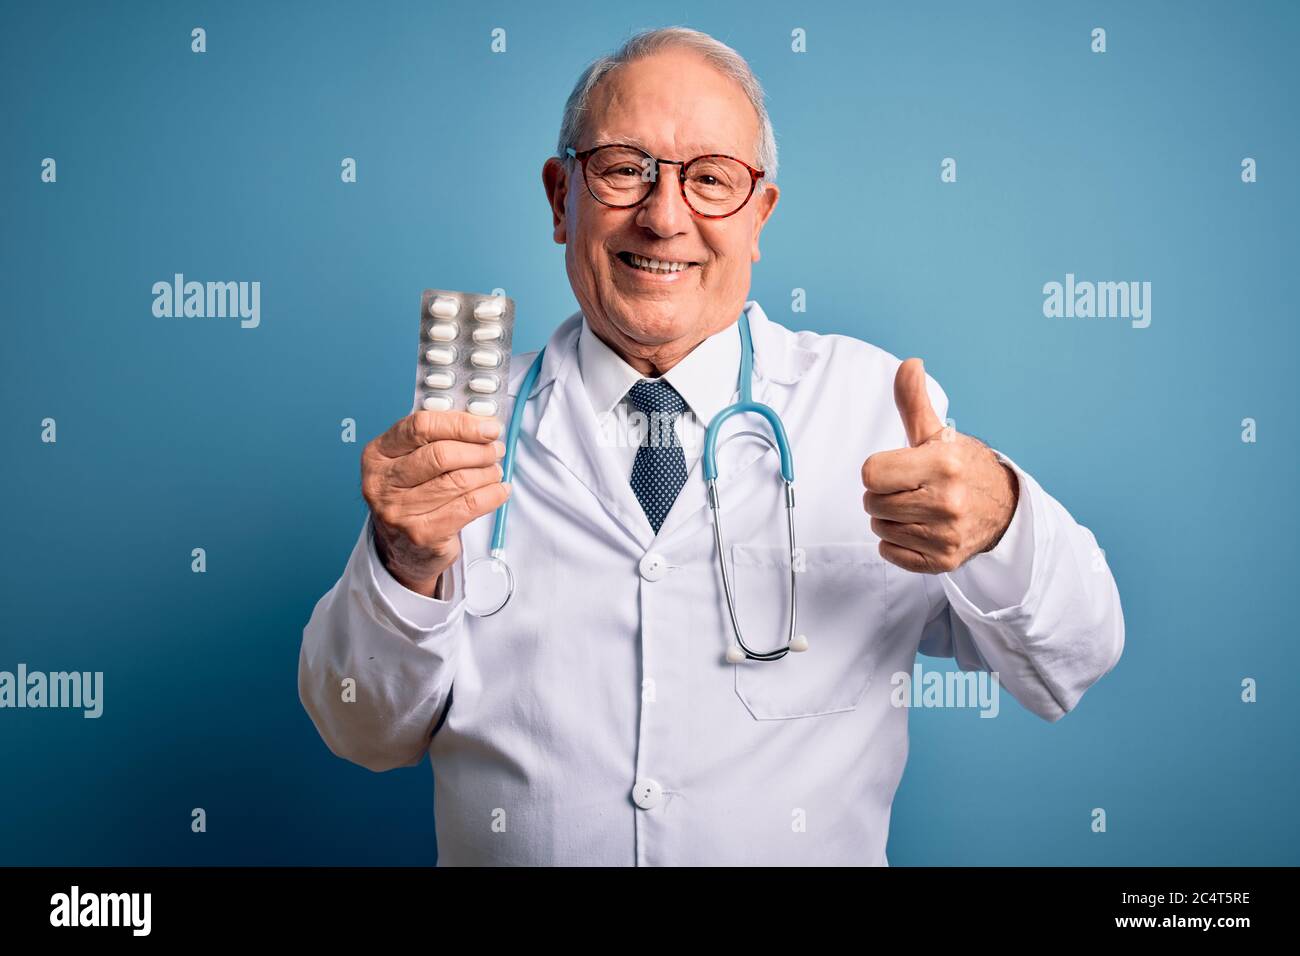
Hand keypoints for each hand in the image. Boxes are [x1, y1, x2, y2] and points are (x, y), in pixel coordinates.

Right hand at [362, 410, 510, 595]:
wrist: (401, 547)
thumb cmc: (412, 495)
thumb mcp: (411, 460)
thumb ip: (439, 438)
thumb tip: (484, 425)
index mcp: (377, 453)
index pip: (421, 426)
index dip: (461, 424)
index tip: (488, 427)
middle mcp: (382, 482)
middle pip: (441, 455)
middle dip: (478, 450)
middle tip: (496, 450)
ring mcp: (399, 511)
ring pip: (458, 481)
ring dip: (487, 472)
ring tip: (495, 470)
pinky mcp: (422, 533)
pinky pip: (468, 506)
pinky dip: (492, 495)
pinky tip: (499, 490)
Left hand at [860, 359, 1018, 573]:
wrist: (1002, 506)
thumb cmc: (961, 467)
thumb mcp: (936, 433)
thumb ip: (914, 401)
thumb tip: (909, 364)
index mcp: (943, 465)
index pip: (870, 474)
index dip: (880, 470)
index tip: (901, 468)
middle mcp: (947, 502)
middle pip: (872, 503)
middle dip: (884, 495)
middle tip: (910, 489)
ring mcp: (946, 535)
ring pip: (880, 529)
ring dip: (890, 519)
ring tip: (918, 508)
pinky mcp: (944, 560)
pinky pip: (890, 553)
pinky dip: (898, 543)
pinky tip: (920, 528)